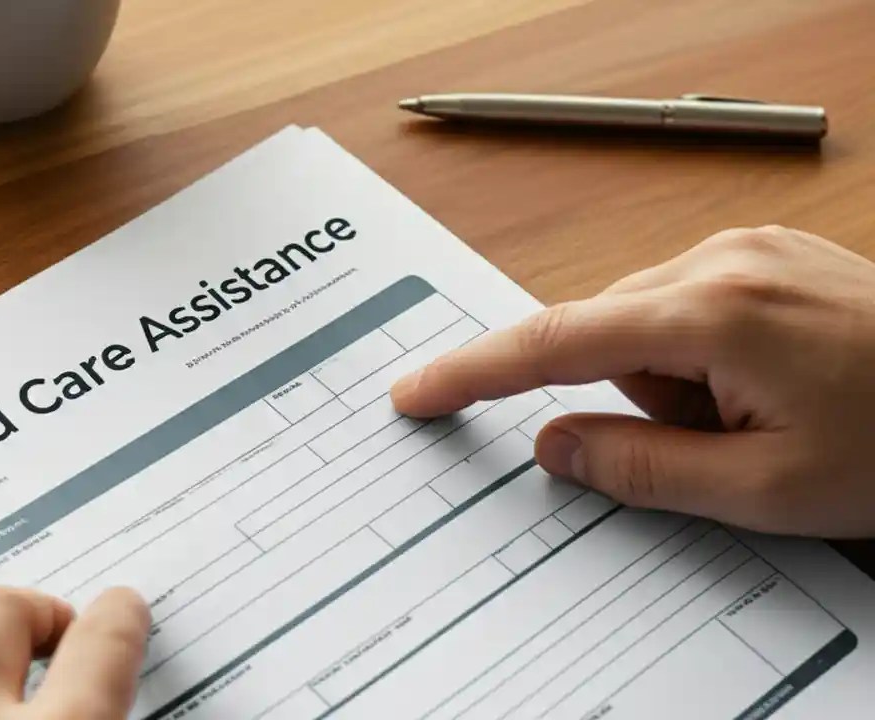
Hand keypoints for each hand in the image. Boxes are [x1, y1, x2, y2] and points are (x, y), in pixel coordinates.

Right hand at [391, 226, 874, 536]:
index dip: (475, 373)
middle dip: (640, 402)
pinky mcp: (765, 254)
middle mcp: (720, 260)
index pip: (555, 343)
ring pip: (647, 328)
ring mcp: (747, 249)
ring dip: (678, 385)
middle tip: (721, 445)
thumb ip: (640, 469)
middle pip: (607, 338)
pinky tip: (771, 382)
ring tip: (765, 414)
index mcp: (711, 314)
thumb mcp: (765, 491)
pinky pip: (688, 309)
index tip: (418, 391)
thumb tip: (553, 446)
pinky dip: (703, 357)